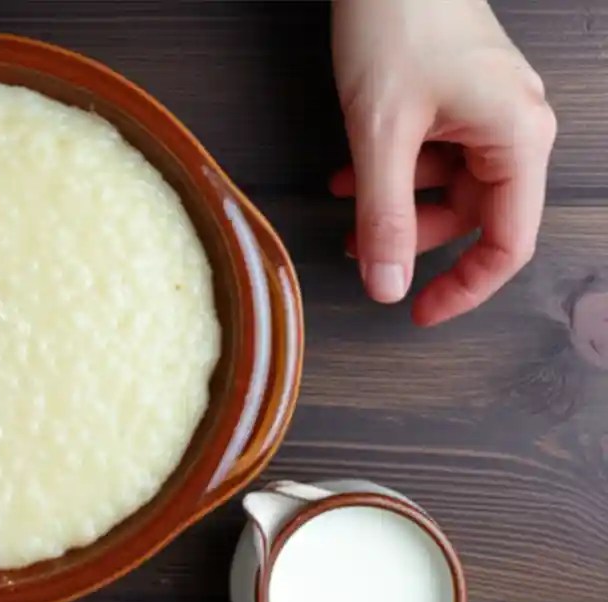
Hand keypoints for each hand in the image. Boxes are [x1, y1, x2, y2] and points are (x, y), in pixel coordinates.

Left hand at [330, 0, 556, 325]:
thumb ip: (383, 216)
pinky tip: (349, 172)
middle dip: (412, 237)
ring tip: (344, 204)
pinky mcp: (459, 96)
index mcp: (518, 139)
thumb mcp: (380, 133)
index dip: (464, 288)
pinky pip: (434, 153)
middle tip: (360, 254)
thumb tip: (387, 285)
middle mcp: (514, 127)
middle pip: (474, 215)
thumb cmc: (396, 24)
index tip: (419, 314)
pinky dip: (393, 168)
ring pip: (447, 186)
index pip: (508, 243)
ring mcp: (487, 110)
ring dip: (394, 202)